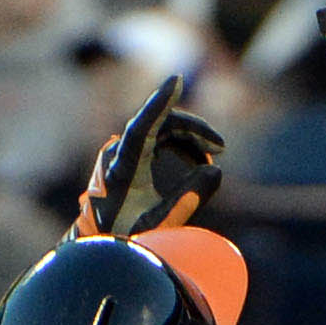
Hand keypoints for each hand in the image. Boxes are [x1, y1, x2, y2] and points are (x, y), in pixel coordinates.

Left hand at [73, 72, 224, 239]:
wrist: (102, 245)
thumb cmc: (128, 237)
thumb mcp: (161, 222)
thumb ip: (188, 198)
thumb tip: (215, 170)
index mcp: (122, 169)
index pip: (141, 128)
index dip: (159, 103)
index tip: (176, 79)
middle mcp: (119, 154)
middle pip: (160, 124)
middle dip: (194, 130)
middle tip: (223, 148)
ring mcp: (123, 152)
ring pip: (160, 129)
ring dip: (190, 138)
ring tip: (214, 156)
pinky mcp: (129, 155)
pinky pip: (157, 137)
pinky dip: (180, 145)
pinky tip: (198, 160)